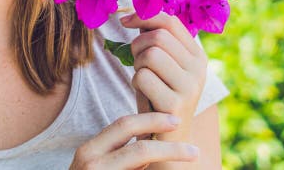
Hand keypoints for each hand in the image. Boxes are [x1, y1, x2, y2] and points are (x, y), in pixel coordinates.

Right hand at [68, 112, 199, 168]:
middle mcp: (93, 163)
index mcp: (90, 150)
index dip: (151, 120)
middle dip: (170, 147)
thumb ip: (119, 153)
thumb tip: (151, 141)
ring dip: (170, 158)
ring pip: (141, 160)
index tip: (174, 120)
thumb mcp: (96, 164)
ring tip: (192, 156)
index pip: (123, 126)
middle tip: (192, 147)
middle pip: (139, 149)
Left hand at [121, 11, 207, 146]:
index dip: (144, 16)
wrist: (165, 137)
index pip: (170, 21)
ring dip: (137, 64)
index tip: (125, 22)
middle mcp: (199, 69)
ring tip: (143, 77)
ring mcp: (190, 87)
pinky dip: (136, 82)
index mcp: (197, 56)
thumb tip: (133, 13)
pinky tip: (144, 94)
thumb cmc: (157, 95)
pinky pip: (143, 76)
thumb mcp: (161, 64)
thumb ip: (154, 39)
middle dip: (137, 45)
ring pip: (150, 54)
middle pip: (158, 36)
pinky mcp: (175, 104)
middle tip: (136, 61)